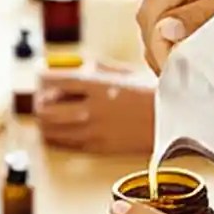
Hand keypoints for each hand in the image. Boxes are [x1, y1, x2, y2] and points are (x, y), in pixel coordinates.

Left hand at [36, 72, 154, 154]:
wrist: (173, 122)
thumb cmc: (153, 95)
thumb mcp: (126, 73)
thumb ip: (101, 69)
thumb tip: (82, 66)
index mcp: (97, 85)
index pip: (57, 84)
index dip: (45, 86)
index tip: (43, 85)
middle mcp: (92, 108)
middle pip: (49, 110)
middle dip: (40, 107)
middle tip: (40, 105)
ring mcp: (95, 130)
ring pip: (54, 130)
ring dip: (45, 125)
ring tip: (45, 121)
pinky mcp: (100, 148)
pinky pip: (68, 146)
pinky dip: (58, 140)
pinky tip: (59, 135)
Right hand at [137, 0, 213, 71]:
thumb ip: (201, 15)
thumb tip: (163, 35)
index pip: (150, 9)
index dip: (155, 45)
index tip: (173, 73)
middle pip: (151, 12)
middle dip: (160, 46)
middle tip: (181, 77)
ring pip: (160, 13)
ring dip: (170, 40)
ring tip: (189, 67)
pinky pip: (174, 8)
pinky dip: (180, 30)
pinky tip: (194, 49)